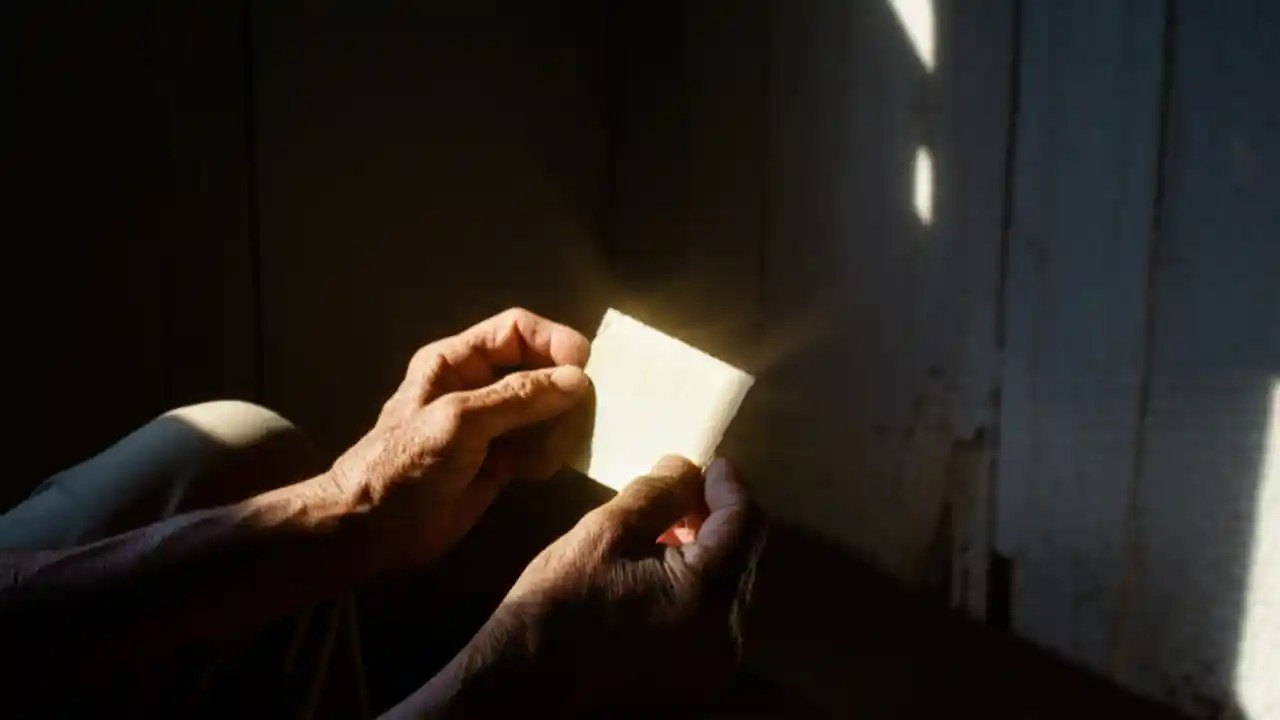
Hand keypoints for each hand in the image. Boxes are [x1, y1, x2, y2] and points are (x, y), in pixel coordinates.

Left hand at [327, 308, 590, 569]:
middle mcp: (477, 386)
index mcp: (457, 361)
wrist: (374, 529)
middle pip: (540, 370)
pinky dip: (548, 456)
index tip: (585, 366)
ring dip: (557, 429)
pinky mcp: (502, 463)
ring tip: (546, 453)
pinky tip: (532, 472)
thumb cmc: (405, 464)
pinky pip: (542, 447)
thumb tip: (577, 378)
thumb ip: (518, 397)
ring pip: (547, 412)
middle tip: (579, 417)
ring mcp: (492, 426)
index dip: (553, 341)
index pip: (517, 331)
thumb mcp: (460, 420)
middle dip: (561, 391)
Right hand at [396, 457, 763, 715]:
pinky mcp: (694, 680)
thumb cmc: (560, 603)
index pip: (745, 525)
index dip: (729, 486)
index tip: (708, 464)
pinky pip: (712, 619)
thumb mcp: (607, 530)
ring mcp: (713, 665)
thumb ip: (659, 493)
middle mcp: (725, 638)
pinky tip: (660, 573)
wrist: (524, 681)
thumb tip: (688, 468)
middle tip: (681, 492)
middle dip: (716, 519)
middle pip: (742, 558)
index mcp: (707, 597)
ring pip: (729, 588)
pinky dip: (696, 588)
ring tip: (666, 530)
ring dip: (707, 553)